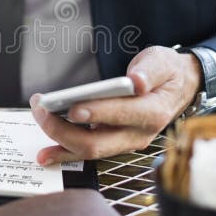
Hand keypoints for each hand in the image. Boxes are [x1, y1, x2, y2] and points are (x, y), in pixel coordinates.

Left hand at [30, 46, 201, 163]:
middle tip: (41, 110)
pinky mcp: (113, 143)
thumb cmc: (166, 73)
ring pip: (89, 151)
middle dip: (64, 129)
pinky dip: (64, 153)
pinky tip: (45, 153)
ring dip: (59, 141)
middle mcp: (138, 134)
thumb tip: (136, 81)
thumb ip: (150, 70)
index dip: (97, 113)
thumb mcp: (163, 62)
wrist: (177, 89)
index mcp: (153, 111)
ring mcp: (125, 142)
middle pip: (97, 142)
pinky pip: (87, 152)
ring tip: (37, 124)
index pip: (122, 115)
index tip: (72, 107)